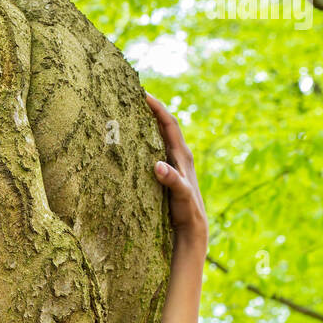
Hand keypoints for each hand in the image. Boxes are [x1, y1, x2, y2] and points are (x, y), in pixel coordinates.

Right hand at [145, 92, 207, 249]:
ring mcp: (172, 164)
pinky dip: (144, 141)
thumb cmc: (187, 213)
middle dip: (150, 110)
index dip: (157, 108)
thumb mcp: (181, 197)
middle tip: (132, 97)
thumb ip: (172, 181)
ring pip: (158, 137)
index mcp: (182, 156)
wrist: (193, 229)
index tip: (142, 94)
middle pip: (164, 125)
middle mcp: (179, 156)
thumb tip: (157, 165)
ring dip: (146, 124)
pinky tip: (132, 142)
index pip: (169, 124)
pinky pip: (154, 150)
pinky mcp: (167, 173)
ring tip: (129, 113)